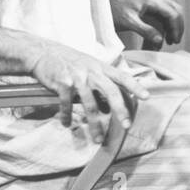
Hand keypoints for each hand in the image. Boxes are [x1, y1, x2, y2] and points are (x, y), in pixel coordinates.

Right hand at [28, 41, 148, 143]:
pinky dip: (66, 116)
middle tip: (127, 125)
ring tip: (98, 138)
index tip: (147, 97)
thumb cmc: (69, 62)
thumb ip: (101, 85)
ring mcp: (77, 78)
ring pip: (90, 104)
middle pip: (110, 92)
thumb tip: (109, 108)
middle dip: (120, 110)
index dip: (135, 86)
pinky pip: (66, 104)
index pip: (122, 77)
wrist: (42, 52)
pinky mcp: (62, 84)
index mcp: (101, 68)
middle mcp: (92, 73)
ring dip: (94, 124)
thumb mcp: (89, 67)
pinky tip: (66, 124)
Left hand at [108, 0, 184, 48]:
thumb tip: (160, 40)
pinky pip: (158, 12)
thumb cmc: (109, 7)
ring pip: (168, 11)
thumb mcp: (128, 21)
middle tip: (173, 41)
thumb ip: (145, 31)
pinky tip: (156, 33)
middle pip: (175, 10)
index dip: (176, 29)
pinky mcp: (143, 2)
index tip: (173, 42)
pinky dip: (160, 24)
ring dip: (169, 26)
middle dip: (176, 27)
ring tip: (165, 40)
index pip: (173, 14)